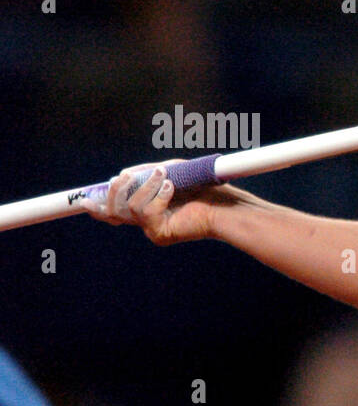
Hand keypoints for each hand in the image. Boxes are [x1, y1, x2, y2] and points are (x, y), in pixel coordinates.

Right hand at [82, 161, 227, 244]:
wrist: (225, 205)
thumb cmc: (201, 187)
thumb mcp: (169, 171)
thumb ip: (143, 173)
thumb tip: (120, 176)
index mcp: (146, 207)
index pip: (114, 211)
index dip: (96, 206)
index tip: (84, 200)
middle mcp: (146, 221)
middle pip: (112, 211)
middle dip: (115, 191)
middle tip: (124, 177)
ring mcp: (152, 229)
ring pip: (127, 209)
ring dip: (142, 187)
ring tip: (163, 177)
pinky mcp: (160, 234)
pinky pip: (145, 212)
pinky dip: (156, 196)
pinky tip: (170, 188)